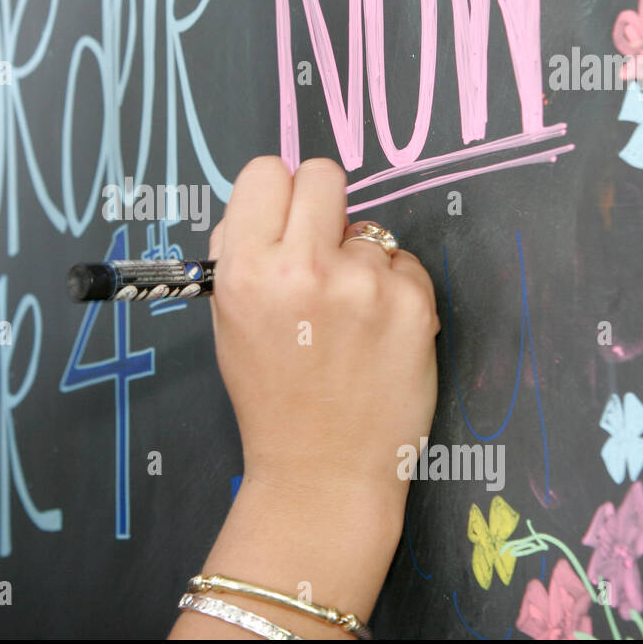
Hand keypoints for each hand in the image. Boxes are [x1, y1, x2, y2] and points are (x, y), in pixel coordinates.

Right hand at [207, 156, 440, 507]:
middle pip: (323, 174)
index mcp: (246, 270)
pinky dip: (394, 291)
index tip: (285, 219)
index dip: (277, 194)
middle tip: (322, 249)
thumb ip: (241, 254)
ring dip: (360, 261)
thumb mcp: (229, 320)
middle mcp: (303, 268)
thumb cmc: (272, 397)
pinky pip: (405, 265)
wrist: (322, 472)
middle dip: (322, 205)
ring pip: (369, 230)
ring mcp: (363, 285)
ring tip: (348, 318)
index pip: (266, 171)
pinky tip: (376, 334)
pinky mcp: (413, 304)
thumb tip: (268, 202)